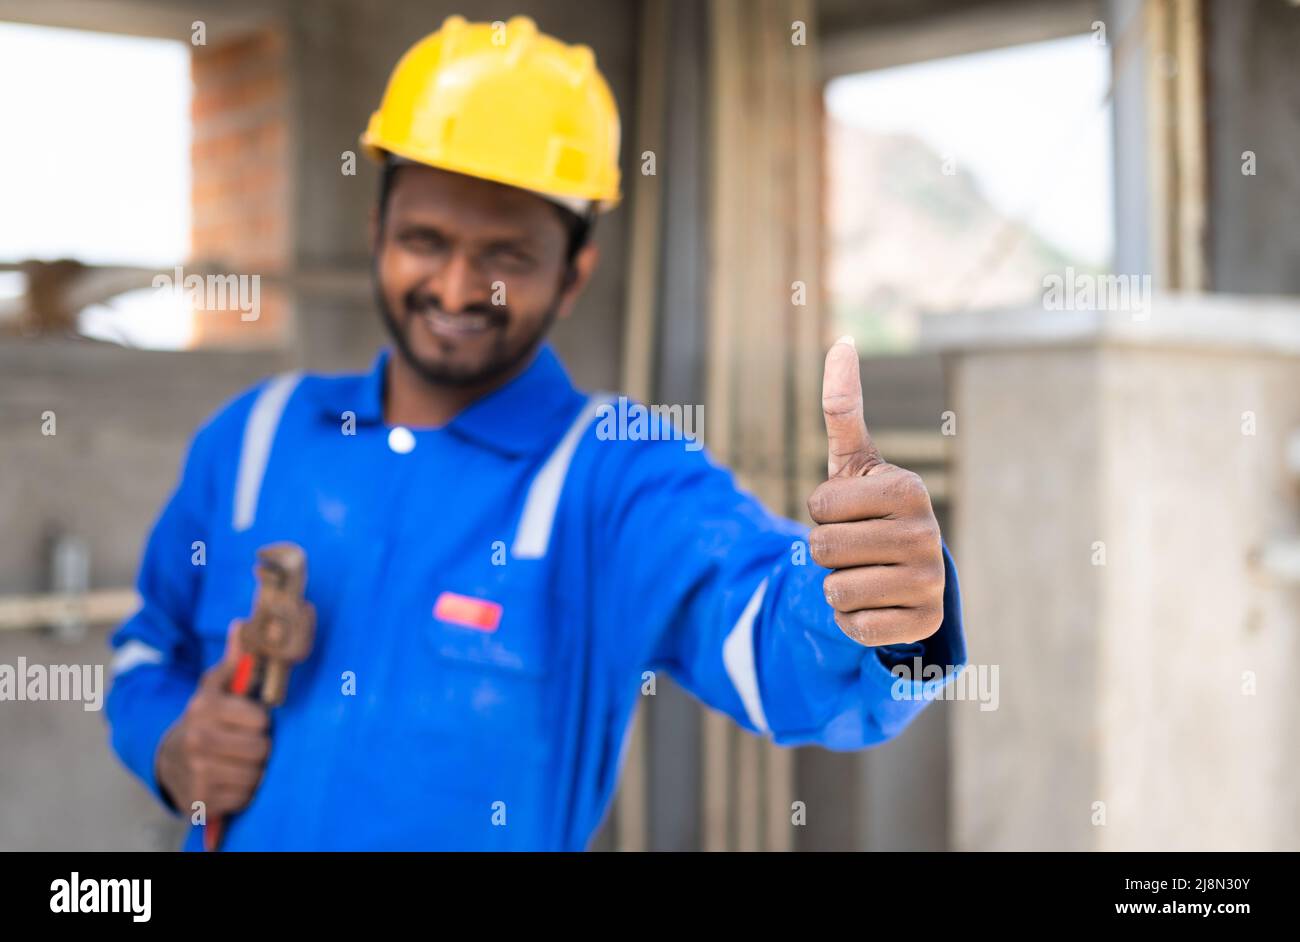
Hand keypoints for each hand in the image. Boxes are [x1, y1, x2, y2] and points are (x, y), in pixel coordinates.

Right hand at [155, 623, 270, 816]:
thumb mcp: (216, 687)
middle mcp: (196, 739)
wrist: (168, 757)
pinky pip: (242, 798)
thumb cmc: (205, 718)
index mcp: (204, 708)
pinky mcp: (197, 800)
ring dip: (254, 772)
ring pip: (253, 776)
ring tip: (240, 762)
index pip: (260, 721)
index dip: (262, 723)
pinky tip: (230, 781)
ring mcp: (194, 772)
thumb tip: (242, 624)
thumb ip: (235, 660)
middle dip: (261, 749)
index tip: (253, 722)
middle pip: (260, 750)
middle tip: (250, 745)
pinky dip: (243, 792)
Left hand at [807, 337, 945, 646]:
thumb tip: (842, 341)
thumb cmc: (869, 511)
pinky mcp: (924, 625)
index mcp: (908, 489)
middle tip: (855, 548)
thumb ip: (843, 407)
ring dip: (836, 587)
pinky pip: (855, 628)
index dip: (820, 512)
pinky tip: (877, 605)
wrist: (903, 573)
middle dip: (825, 552)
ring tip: (865, 574)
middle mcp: (927, 533)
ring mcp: (930, 582)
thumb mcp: (853, 462)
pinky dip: (853, 621)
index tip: (850, 512)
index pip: (818, 506)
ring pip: (835, 591)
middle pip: (823, 549)